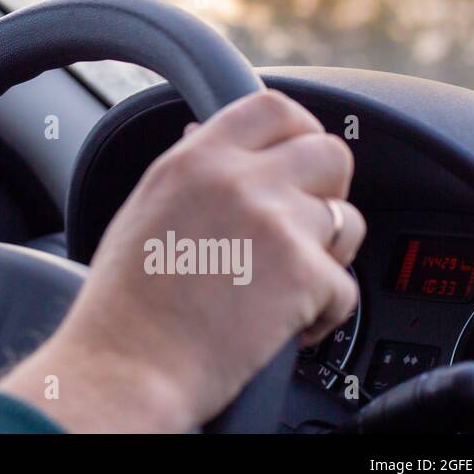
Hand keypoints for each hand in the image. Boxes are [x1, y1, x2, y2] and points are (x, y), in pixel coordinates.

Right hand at [0, 90, 364, 432]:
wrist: (128, 366)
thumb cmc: (125, 305)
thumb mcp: (146, 211)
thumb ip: (191, 174)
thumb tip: (212, 143)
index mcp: (194, 159)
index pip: (273, 107)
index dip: (299, 131)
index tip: (298, 159)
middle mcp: (237, 179)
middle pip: (329, 152)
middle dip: (329, 189)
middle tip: (305, 223)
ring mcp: (275, 223)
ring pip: (348, 220)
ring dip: (329, 253)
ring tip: (288, 283)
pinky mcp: (304, 274)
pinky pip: (347, 286)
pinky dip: (325, 312)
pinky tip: (282, 324)